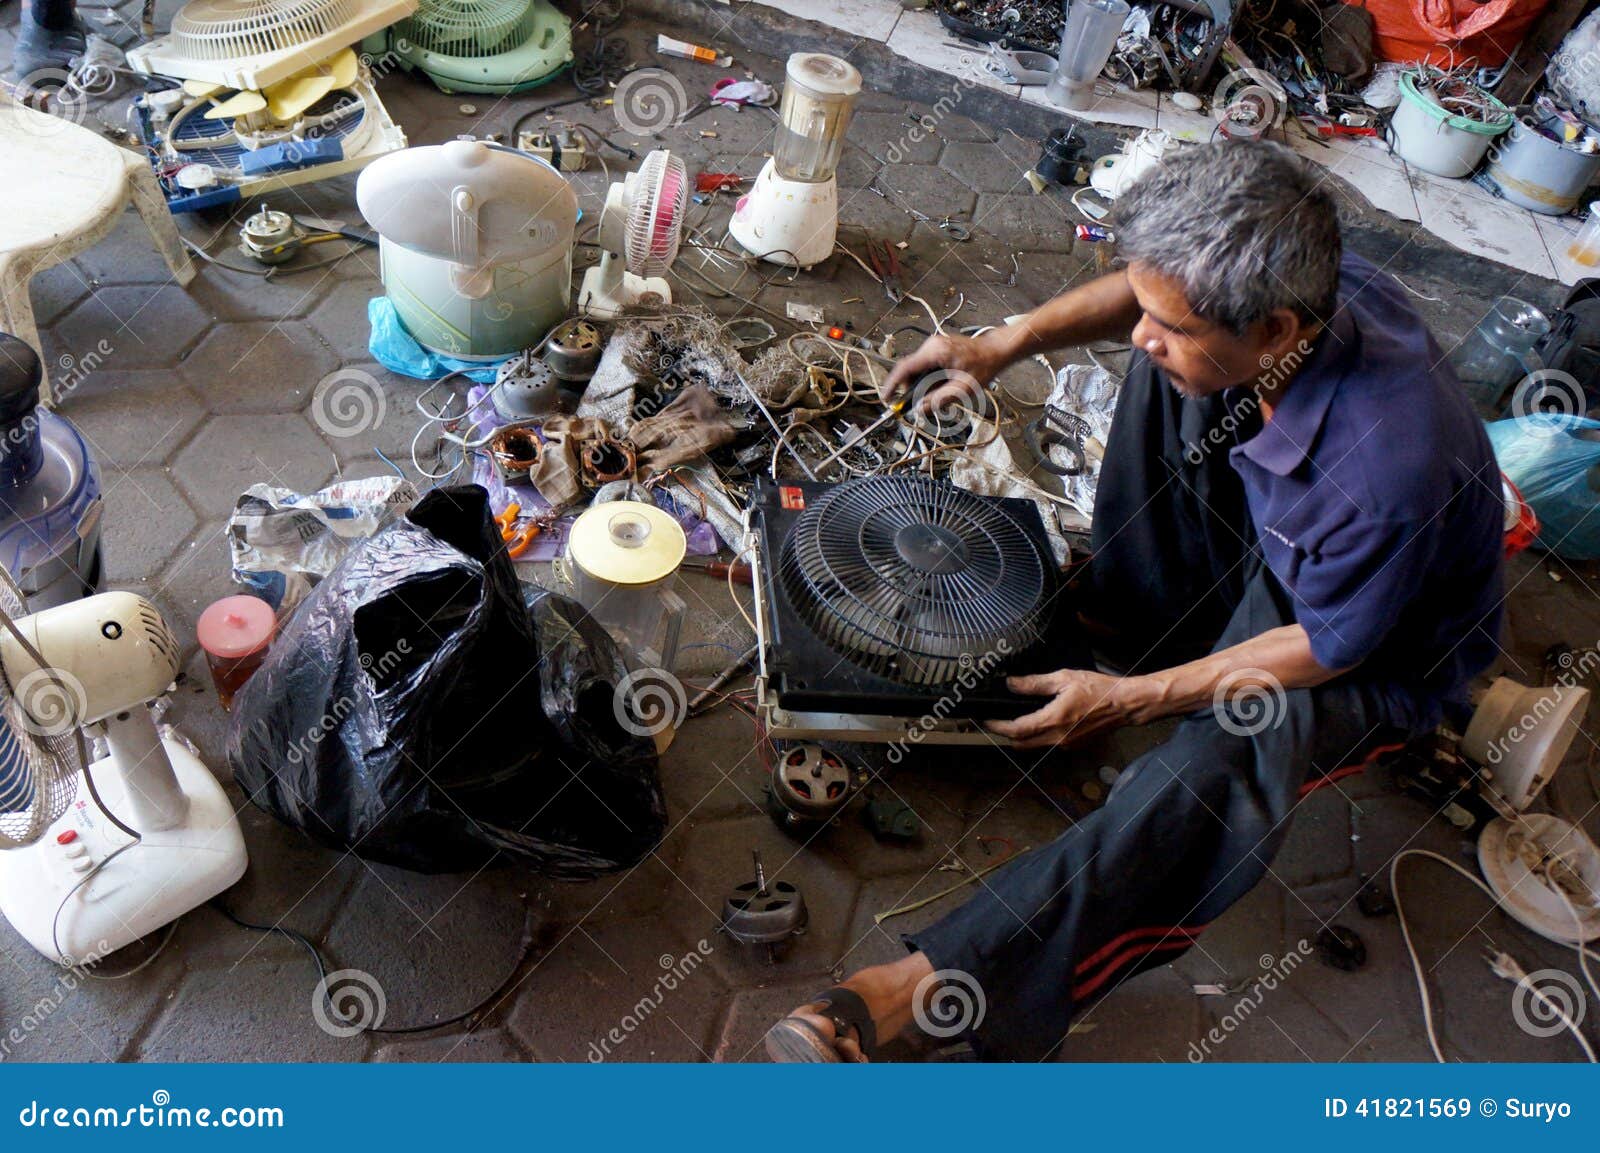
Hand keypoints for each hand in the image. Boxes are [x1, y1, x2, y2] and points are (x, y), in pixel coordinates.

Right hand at [881, 332, 1007, 409]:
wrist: (995, 350)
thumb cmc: (984, 366)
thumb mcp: (963, 388)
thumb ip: (939, 400)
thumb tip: (919, 410)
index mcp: (936, 352)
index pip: (904, 368)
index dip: (892, 384)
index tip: (886, 398)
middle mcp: (931, 345)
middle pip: (909, 369)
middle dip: (910, 388)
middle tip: (919, 404)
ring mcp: (933, 345)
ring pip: (916, 368)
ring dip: (920, 384)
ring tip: (936, 394)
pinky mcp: (937, 348)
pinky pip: (924, 365)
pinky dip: (926, 378)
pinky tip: (940, 385)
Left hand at [985, 669, 1132, 748]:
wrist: (1125, 705)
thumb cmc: (1099, 690)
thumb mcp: (1064, 679)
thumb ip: (1035, 683)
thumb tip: (1012, 684)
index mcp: (1053, 720)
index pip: (1016, 730)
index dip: (997, 727)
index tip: (987, 720)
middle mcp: (1057, 738)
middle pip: (1021, 744)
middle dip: (1006, 734)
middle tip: (997, 721)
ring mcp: (1066, 745)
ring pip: (1034, 746)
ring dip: (1022, 737)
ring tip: (1015, 720)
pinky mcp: (1073, 745)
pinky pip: (1048, 745)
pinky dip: (1038, 736)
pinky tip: (1039, 721)